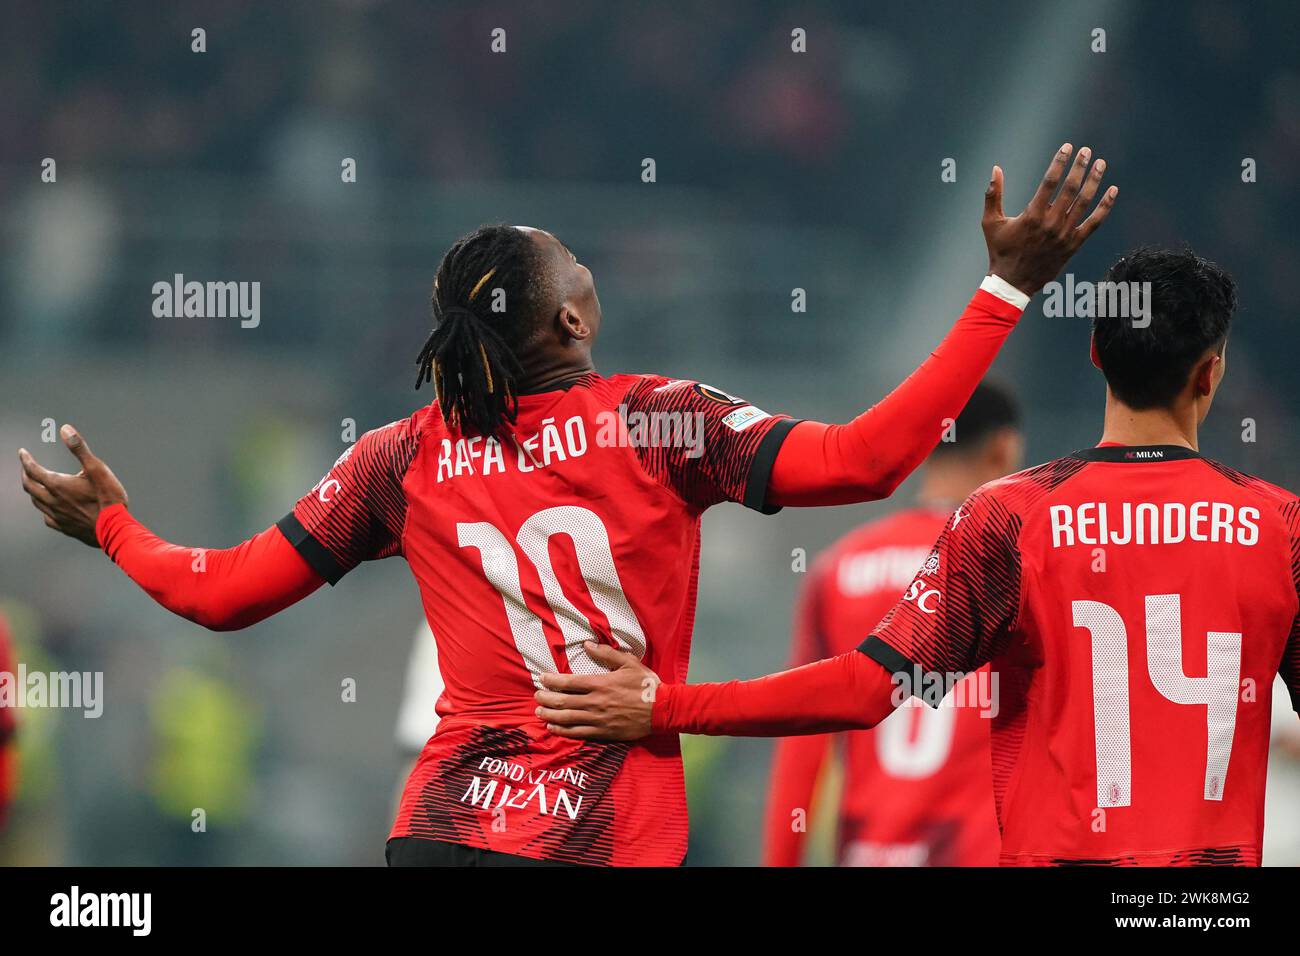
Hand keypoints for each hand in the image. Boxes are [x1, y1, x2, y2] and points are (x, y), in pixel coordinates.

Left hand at [19, 425, 128, 547]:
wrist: (114, 529)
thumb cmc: (108, 498)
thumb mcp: (97, 468)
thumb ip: (79, 448)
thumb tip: (65, 429)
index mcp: (58, 484)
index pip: (33, 470)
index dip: (26, 459)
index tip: (22, 453)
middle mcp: (52, 501)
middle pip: (30, 486)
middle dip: (25, 474)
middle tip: (26, 467)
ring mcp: (57, 516)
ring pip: (36, 502)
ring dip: (32, 491)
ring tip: (35, 485)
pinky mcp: (64, 527)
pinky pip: (47, 517)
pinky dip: (44, 508)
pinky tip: (50, 508)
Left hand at [535, 641, 660, 741]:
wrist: (663, 710)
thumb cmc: (647, 685)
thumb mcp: (629, 663)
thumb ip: (607, 653)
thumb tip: (587, 645)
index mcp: (600, 684)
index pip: (568, 682)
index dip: (551, 680)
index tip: (541, 678)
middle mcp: (595, 702)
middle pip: (563, 701)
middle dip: (546, 697)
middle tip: (536, 694)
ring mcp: (598, 719)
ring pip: (567, 718)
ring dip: (550, 714)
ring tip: (539, 710)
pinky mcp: (603, 732)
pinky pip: (578, 733)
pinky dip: (563, 730)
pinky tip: (553, 727)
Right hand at [983, 143, 1117, 295]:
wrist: (1013, 282)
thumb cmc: (1000, 251)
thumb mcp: (990, 223)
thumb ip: (992, 195)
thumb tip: (995, 170)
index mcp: (1032, 215)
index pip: (1050, 182)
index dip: (1060, 162)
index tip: (1068, 147)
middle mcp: (1051, 223)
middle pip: (1071, 188)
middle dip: (1080, 167)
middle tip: (1086, 151)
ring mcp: (1065, 234)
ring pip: (1085, 202)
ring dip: (1094, 181)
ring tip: (1100, 164)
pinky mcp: (1073, 244)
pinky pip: (1094, 223)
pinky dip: (1105, 207)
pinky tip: (1113, 191)